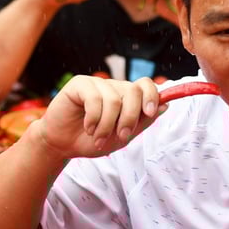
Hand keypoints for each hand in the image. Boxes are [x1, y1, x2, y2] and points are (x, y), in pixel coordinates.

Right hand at [32, 75, 164, 159]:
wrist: (63, 145)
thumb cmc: (92, 140)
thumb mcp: (122, 136)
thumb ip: (143, 122)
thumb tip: (166, 106)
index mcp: (126, 97)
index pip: (146, 85)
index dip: (152, 96)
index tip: (150, 112)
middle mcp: (114, 87)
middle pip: (134, 91)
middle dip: (130, 117)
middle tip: (121, 136)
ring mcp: (97, 84)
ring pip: (114, 100)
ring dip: (108, 125)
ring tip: (98, 138)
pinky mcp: (80, 84)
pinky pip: (95, 98)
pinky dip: (94, 119)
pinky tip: (88, 127)